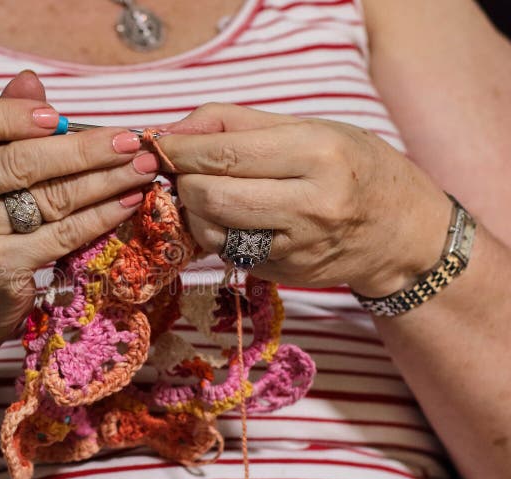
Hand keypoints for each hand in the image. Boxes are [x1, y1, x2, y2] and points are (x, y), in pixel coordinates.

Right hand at [0, 73, 158, 382]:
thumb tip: (31, 81)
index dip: (8, 116)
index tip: (57, 117)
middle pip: (18, 162)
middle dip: (84, 148)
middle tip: (130, 140)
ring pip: (50, 198)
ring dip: (106, 179)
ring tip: (143, 166)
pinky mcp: (0, 272)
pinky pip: (63, 235)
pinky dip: (102, 215)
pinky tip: (128, 200)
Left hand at [157, 104, 452, 296]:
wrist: (402, 233)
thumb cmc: (355, 167)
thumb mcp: (310, 128)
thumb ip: (238, 122)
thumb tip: (176, 129)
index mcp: (319, 155)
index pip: (226, 154)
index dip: (181, 150)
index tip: (158, 144)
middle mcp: (310, 205)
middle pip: (212, 195)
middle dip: (184, 179)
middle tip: (183, 167)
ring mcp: (297, 247)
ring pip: (212, 228)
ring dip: (192, 207)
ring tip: (204, 188)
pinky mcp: (284, 274)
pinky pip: (226, 250)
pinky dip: (211, 229)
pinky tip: (225, 214)